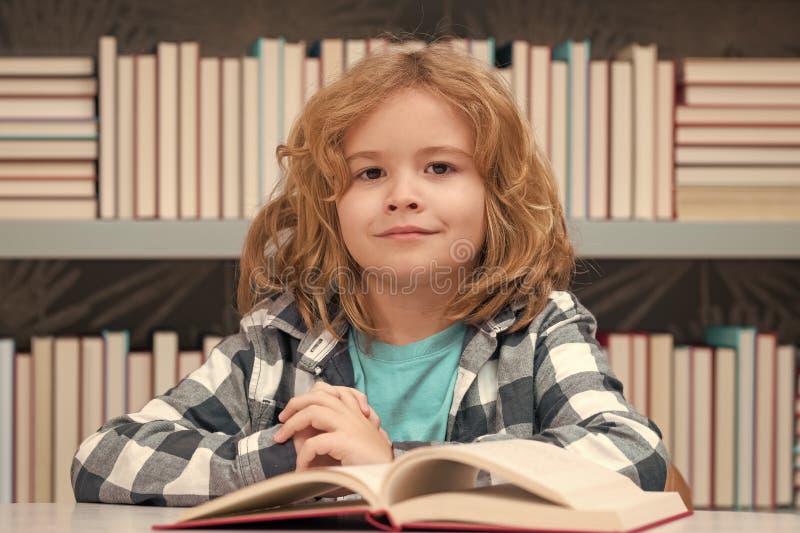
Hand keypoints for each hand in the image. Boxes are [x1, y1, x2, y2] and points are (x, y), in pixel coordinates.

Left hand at [273, 382, 392, 470]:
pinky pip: (314, 443)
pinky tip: (302, 468)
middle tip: (282, 419)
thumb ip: (328, 434)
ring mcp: (349, 424)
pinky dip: (303, 456)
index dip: (308, 397)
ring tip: (282, 437)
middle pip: (318, 394)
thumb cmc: (368, 464)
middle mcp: (351, 413)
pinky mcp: (346, 440)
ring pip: (313, 411)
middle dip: (295, 404)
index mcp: (354, 411)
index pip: (328, 390)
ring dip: (293, 424)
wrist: (388, 477)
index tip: (294, 413)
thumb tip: (299, 437)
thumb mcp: (347, 443)